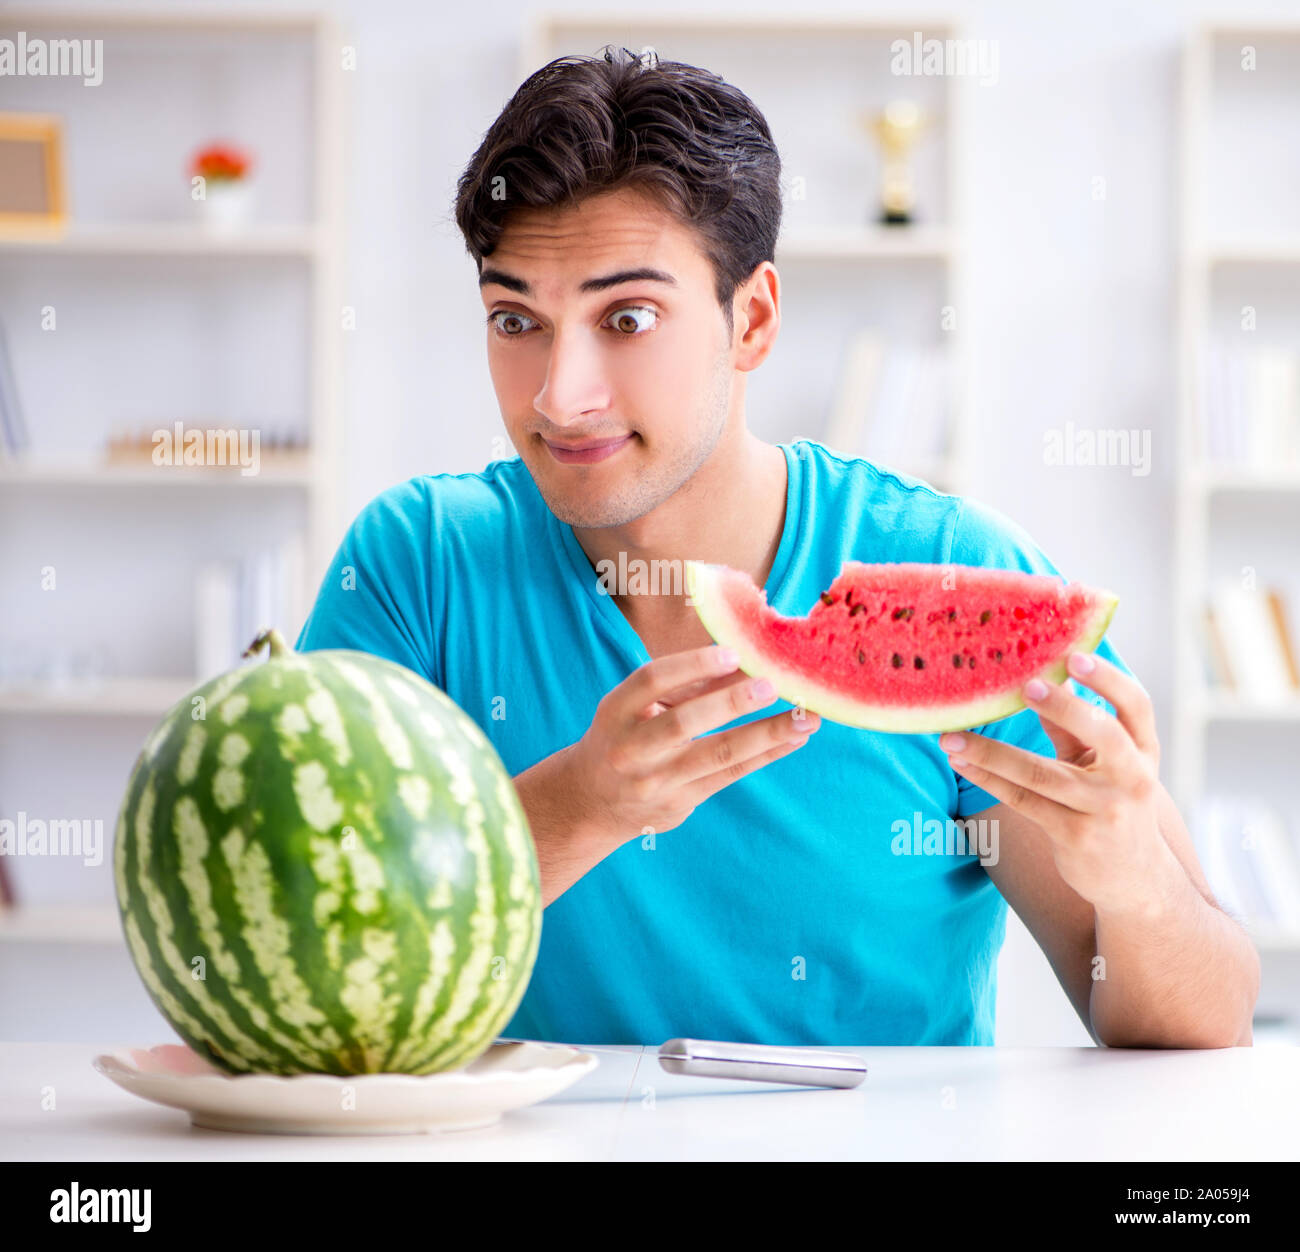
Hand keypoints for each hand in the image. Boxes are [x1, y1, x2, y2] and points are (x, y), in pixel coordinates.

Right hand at [569, 644, 820, 846]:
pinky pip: (730, 775)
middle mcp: (632, 747)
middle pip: (684, 723)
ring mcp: (656, 780)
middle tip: (773, 685)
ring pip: (717, 755)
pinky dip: (765, 755)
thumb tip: (743, 660)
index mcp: (617, 710)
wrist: (591, 801)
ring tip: (805, 718)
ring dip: (766, 734)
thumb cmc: (625, 737)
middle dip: (731, 703)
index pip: (651, 680)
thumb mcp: (639, 707)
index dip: (692, 664)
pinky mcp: (681, 802)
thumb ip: (685, 687)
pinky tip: (794, 739)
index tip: (732, 652)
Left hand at [939, 650, 1176, 916]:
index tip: (1074, 655)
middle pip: (1101, 734)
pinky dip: (987, 778)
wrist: (1135, 879)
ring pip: (1041, 774)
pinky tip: (960, 762)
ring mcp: (1104, 810)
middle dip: (1063, 706)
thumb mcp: (1106, 762)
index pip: (1136, 705)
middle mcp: (1131, 778)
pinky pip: (1023, 801)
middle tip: (1024, 685)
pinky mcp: (1074, 836)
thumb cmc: (1111, 802)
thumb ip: (1075, 725)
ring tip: (951, 735)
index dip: (1108, 679)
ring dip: (990, 752)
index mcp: (1143, 750)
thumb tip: (1037, 674)